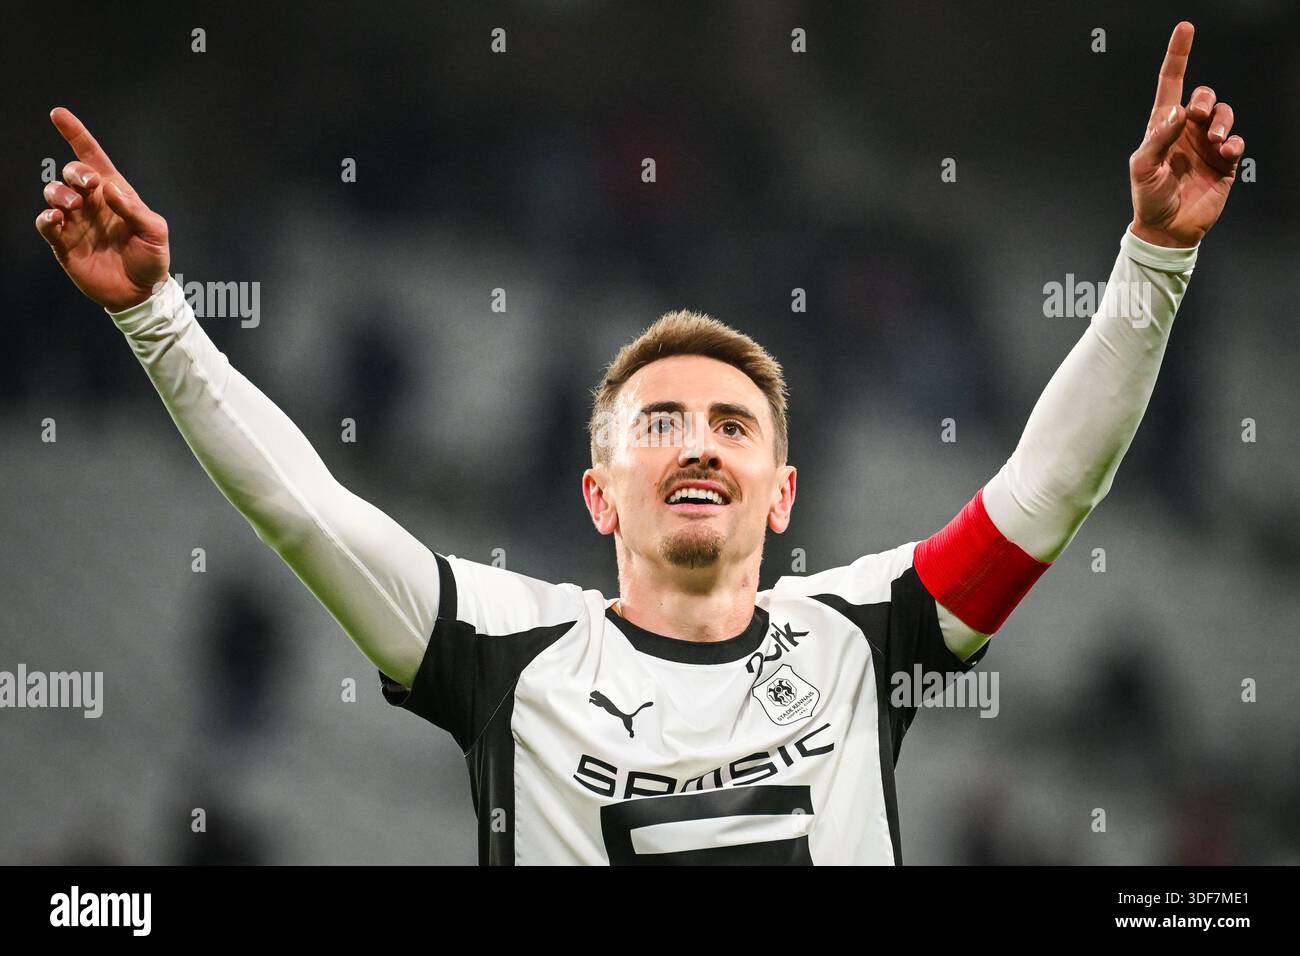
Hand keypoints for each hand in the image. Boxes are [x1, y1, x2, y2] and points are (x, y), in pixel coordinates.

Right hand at [34, 107, 169, 311]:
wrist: (141, 293)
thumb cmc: (151, 259)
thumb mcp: (155, 232)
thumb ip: (134, 209)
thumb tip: (108, 188)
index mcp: (115, 194)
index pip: (92, 158)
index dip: (76, 135)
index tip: (58, 114)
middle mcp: (92, 203)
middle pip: (71, 173)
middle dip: (75, 172)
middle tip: (88, 185)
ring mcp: (76, 222)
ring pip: (53, 193)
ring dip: (59, 192)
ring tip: (72, 206)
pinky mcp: (63, 243)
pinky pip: (46, 223)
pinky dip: (46, 217)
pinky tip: (56, 218)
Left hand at [1128, 22, 1245, 247]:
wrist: (1168, 228)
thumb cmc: (1149, 197)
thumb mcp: (1143, 167)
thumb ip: (1158, 138)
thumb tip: (1178, 112)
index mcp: (1163, 126)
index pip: (1171, 84)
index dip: (1178, 56)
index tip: (1185, 28)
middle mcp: (1187, 130)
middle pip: (1203, 95)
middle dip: (1204, 99)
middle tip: (1197, 117)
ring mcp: (1206, 145)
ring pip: (1223, 113)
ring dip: (1221, 121)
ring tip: (1214, 142)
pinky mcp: (1224, 162)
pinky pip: (1237, 140)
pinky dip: (1234, 142)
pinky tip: (1225, 153)